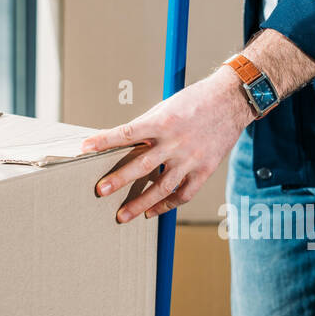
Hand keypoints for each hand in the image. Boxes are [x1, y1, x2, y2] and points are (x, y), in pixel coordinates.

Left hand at [81, 66, 256, 222]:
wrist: (231, 101)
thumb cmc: (195, 101)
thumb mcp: (166, 107)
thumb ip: (146, 127)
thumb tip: (121, 142)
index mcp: (162, 121)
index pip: (126, 132)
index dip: (104, 141)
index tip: (84, 148)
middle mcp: (175, 142)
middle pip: (142, 165)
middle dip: (119, 179)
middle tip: (99, 191)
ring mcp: (191, 158)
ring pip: (162, 187)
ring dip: (140, 203)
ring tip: (122, 215)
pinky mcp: (205, 170)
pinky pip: (184, 194)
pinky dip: (166, 205)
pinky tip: (152, 212)